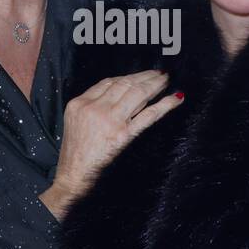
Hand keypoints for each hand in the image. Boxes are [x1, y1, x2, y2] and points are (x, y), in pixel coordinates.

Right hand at [40, 70, 183, 219]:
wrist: (73, 175)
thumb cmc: (75, 152)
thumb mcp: (74, 121)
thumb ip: (91, 106)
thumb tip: (116, 95)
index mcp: (80, 103)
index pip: (109, 82)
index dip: (127, 76)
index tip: (139, 75)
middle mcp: (95, 108)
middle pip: (125, 84)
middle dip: (144, 76)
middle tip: (158, 73)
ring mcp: (110, 120)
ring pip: (138, 94)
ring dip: (155, 84)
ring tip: (165, 80)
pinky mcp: (124, 135)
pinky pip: (149, 115)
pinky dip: (164, 105)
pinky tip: (175, 98)